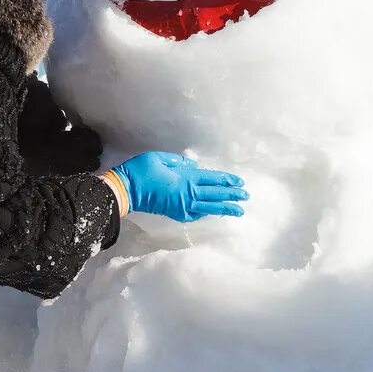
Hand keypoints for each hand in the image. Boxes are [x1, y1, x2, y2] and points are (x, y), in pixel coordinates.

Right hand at [111, 152, 247, 221]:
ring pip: (209, 207)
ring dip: (225, 208)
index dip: (227, 181)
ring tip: (238, 210)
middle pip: (215, 194)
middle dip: (232, 195)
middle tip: (246, 196)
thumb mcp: (160, 157)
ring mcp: (182, 206)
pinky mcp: (175, 213)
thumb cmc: (142, 170)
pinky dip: (206, 213)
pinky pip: (196, 214)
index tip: (240, 183)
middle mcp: (188, 193)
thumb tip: (193, 165)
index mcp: (186, 178)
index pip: (212, 179)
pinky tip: (213, 212)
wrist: (126, 190)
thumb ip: (179, 161)